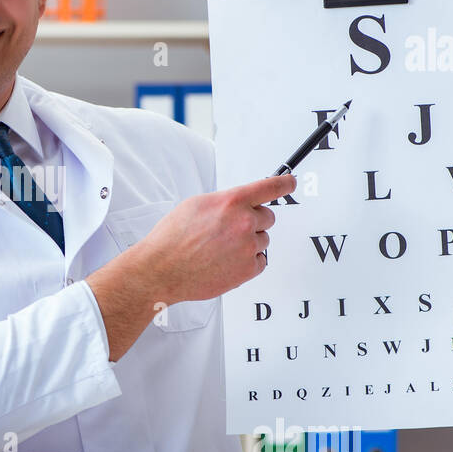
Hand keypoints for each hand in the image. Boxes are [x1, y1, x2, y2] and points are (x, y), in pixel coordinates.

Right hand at [138, 173, 297, 304]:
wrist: (162, 269)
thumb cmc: (172, 239)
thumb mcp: (196, 205)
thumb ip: (224, 202)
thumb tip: (237, 205)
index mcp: (232, 202)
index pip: (269, 187)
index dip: (284, 183)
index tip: (290, 182)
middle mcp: (244, 222)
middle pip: (268, 217)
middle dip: (253, 221)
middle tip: (230, 231)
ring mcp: (248, 247)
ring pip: (263, 240)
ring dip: (248, 243)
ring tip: (221, 249)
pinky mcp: (248, 269)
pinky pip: (260, 261)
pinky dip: (247, 262)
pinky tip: (226, 262)